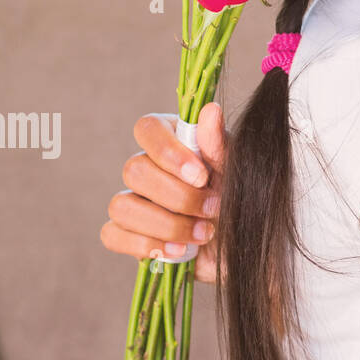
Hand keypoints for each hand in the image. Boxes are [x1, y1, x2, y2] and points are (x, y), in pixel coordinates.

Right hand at [100, 103, 225, 283]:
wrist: (245, 246)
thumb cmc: (241, 199)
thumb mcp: (237, 171)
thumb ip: (219, 144)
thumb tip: (210, 110)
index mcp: (174, 140)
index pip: (147, 128)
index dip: (168, 153)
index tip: (201, 176)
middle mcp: (149, 166)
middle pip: (133, 170)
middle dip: (178, 197)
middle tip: (213, 208)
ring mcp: (135, 200)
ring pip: (121, 205)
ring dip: (167, 224)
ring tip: (204, 233)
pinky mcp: (129, 234)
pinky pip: (113, 234)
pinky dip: (147, 245)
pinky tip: (179, 250)